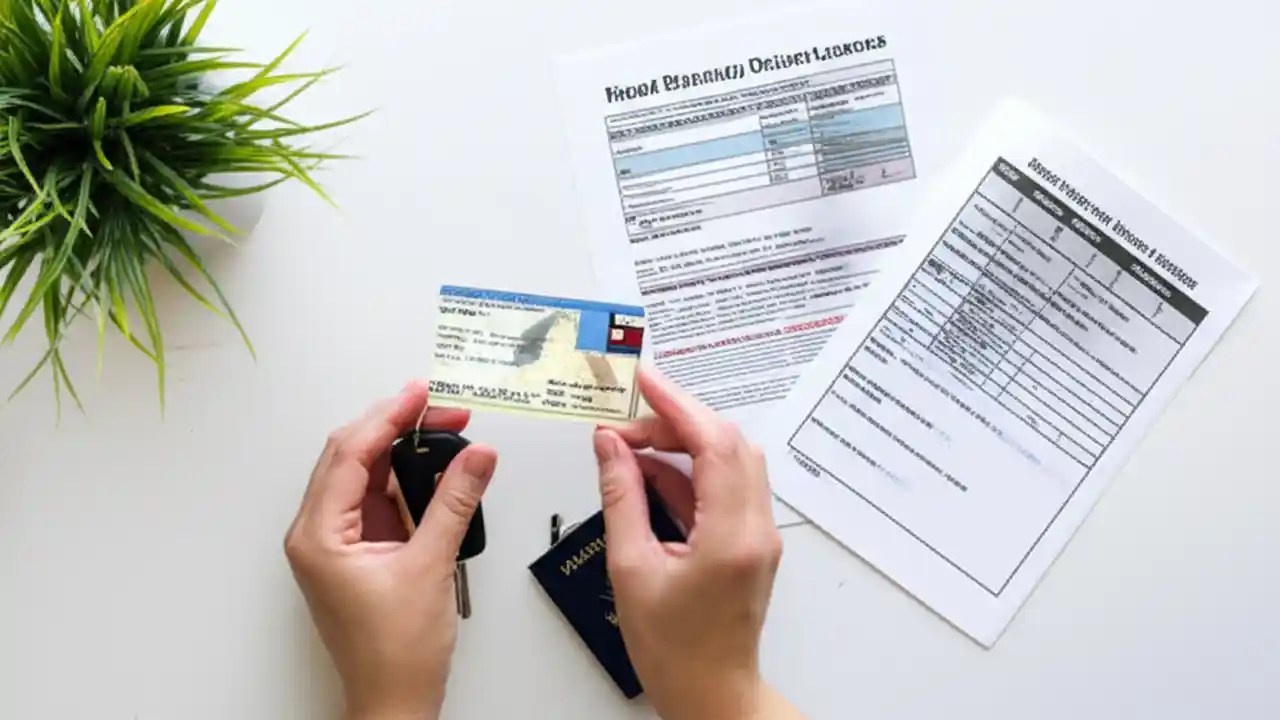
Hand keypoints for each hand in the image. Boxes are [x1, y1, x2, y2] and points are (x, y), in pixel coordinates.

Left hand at [285, 382, 498, 719]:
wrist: (394, 701)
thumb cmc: (395, 653)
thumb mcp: (431, 566)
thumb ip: (455, 502)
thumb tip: (476, 455)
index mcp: (318, 535)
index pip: (351, 454)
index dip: (387, 416)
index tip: (419, 393)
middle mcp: (317, 534)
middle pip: (352, 457)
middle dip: (395, 427)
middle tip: (438, 409)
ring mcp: (336, 543)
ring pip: (364, 476)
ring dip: (400, 452)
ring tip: (441, 432)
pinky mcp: (356, 553)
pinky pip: (376, 501)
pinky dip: (402, 481)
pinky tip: (432, 470)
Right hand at [594, 369, 800, 719]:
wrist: (711, 693)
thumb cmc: (675, 651)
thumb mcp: (632, 569)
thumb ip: (621, 498)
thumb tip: (610, 447)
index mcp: (732, 535)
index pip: (713, 443)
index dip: (677, 404)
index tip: (646, 380)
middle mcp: (756, 528)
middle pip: (726, 444)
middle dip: (675, 422)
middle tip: (625, 423)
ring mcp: (757, 534)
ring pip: (727, 462)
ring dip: (681, 446)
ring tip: (628, 449)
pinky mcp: (748, 541)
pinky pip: (722, 488)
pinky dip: (687, 473)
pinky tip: (647, 476)